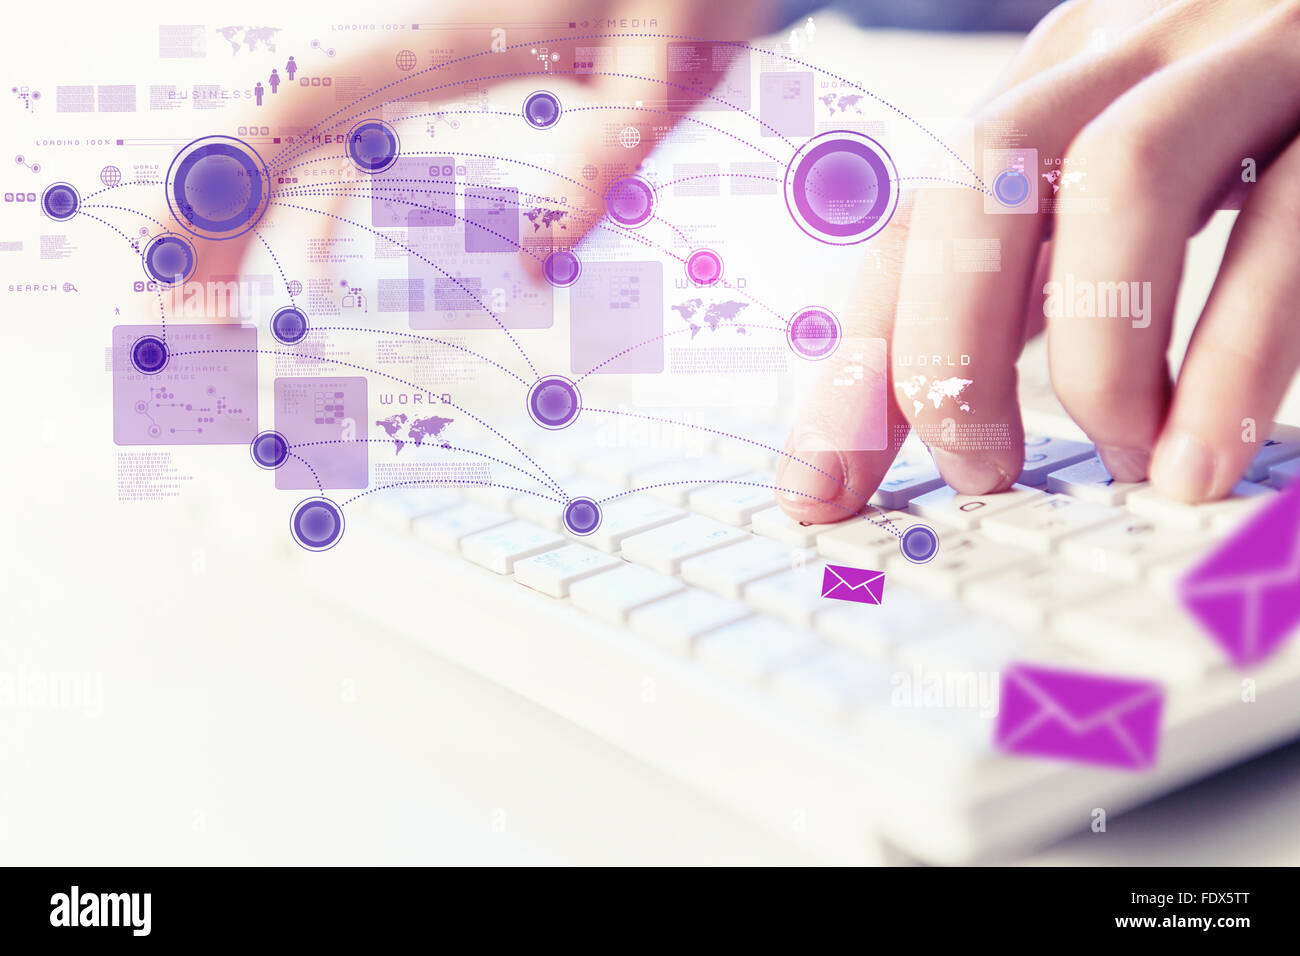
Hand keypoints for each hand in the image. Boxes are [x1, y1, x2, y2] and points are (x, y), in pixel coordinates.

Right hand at [165, 0, 772, 297]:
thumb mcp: (659, 56)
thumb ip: (613, 137)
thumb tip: (539, 261)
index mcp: (445, 41)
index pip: (309, 98)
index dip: (234, 161)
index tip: (178, 230)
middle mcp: (413, 57)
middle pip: (284, 134)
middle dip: (221, 216)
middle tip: (184, 310)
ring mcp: (421, 77)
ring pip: (308, 150)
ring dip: (256, 224)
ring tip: (219, 306)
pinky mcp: (442, 96)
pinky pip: (356, 157)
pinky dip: (320, 213)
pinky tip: (316, 268)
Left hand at [778, 0, 1299, 523]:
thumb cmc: (1272, 128)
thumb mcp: (1129, 189)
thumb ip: (1041, 272)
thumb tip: (945, 417)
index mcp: (1057, 79)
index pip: (914, 215)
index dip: (856, 361)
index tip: (820, 486)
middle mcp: (1133, 49)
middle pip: (979, 179)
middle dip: (951, 351)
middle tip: (979, 471)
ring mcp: (1247, 59)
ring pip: (1117, 181)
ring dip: (1095, 358)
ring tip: (1122, 461)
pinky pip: (1282, 230)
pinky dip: (1229, 363)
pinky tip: (1200, 456)